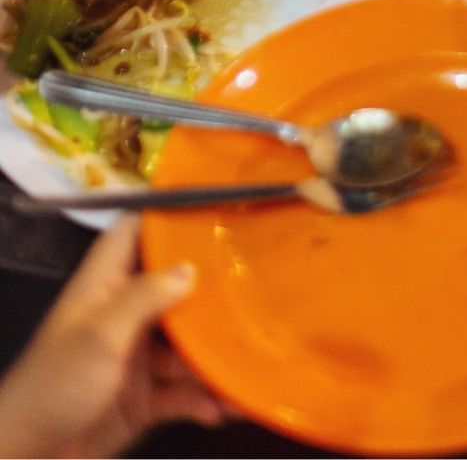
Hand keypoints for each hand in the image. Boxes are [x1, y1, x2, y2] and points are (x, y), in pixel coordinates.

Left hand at [0, 218, 225, 458]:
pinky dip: (203, 398)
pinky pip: (182, 392)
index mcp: (106, 286)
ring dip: (214, 357)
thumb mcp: (100, 335)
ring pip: (186, 346)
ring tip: (248, 363)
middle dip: (211, 294)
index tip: (214, 211)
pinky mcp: (144, 399)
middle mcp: (124, 315)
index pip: (134, 233)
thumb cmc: (56, 385)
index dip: (167, 218)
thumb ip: (146, 297)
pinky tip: (224, 406)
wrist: (29, 456)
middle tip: (256, 288)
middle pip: (174, 290)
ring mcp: (135, 358)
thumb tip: (191, 267)